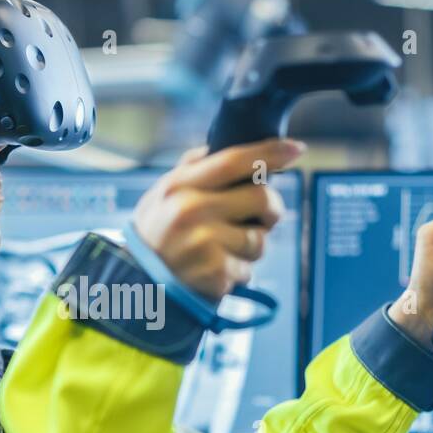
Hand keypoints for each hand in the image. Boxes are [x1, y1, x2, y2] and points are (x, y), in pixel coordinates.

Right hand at [131, 138, 303, 299]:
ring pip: (259, 239)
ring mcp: (204, 243)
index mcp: (179, 186)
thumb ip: (191, 169)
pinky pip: (248, 268)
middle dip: (271, 209)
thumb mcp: (161, 195)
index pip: (232, 160)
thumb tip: (227, 148)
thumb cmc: (156, 235)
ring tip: (223, 250)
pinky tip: (216, 270)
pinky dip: (238, 271)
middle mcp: (191, 211)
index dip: (269, 152)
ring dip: (251, 246)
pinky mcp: (215, 272)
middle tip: (263, 217)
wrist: (137, 284)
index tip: (295, 149)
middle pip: (260, 197)